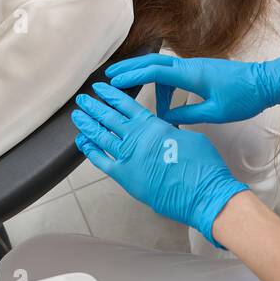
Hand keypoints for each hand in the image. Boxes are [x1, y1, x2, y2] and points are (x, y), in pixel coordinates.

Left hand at [72, 82, 246, 246]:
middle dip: (94, 106)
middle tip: (82, 99)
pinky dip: (90, 150)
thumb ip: (170, 130)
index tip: (100, 88)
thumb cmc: (201, 165)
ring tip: (77, 115)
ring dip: (87, 124)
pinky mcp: (125, 177)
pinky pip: (101, 161)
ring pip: (100, 136)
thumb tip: (164, 128)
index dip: (111, 95)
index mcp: (152, 125)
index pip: (125, 105)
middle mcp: (136, 138)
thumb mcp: (188, 136)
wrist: (202, 192)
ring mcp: (128, 158)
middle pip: (108, 117)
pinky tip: (82, 142)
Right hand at [106, 53, 279, 125]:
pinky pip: (172, 71)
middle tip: (110, 77)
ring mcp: (195, 66)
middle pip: (153, 63)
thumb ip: (189, 115)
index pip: (156, 72)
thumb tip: (166, 120)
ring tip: (128, 85)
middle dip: (130, 68)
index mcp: (192, 75)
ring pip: (162, 66)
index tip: (115, 82)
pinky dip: (159, 78)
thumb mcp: (215, 112)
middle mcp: (190, 66)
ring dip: (144, 73)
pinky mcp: (200, 69)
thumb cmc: (244, 97)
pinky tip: (158, 93)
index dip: (133, 75)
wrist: (265, 82)